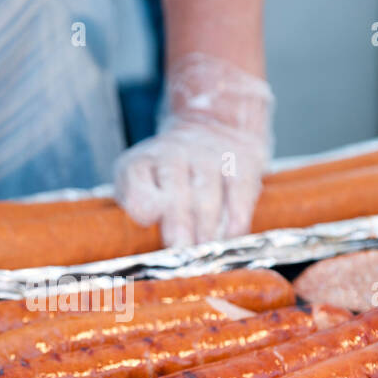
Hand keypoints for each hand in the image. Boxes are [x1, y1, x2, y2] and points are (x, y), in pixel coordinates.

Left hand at [115, 53, 273, 247]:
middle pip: (175, 191)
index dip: (144, 202)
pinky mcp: (241, 162)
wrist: (210, 128)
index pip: (136, 182)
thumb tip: (154, 226)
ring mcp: (209, 156)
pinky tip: (232, 236)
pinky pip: (240, 191)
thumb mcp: (138, 182)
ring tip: (205, 249)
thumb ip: (137, 204)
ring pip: (207, 193)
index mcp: (142, 163)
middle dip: (178, 222)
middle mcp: (174, 154)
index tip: (150, 220)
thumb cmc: (167, 174)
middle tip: (180, 248)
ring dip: (206, 225)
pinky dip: (236, 216)